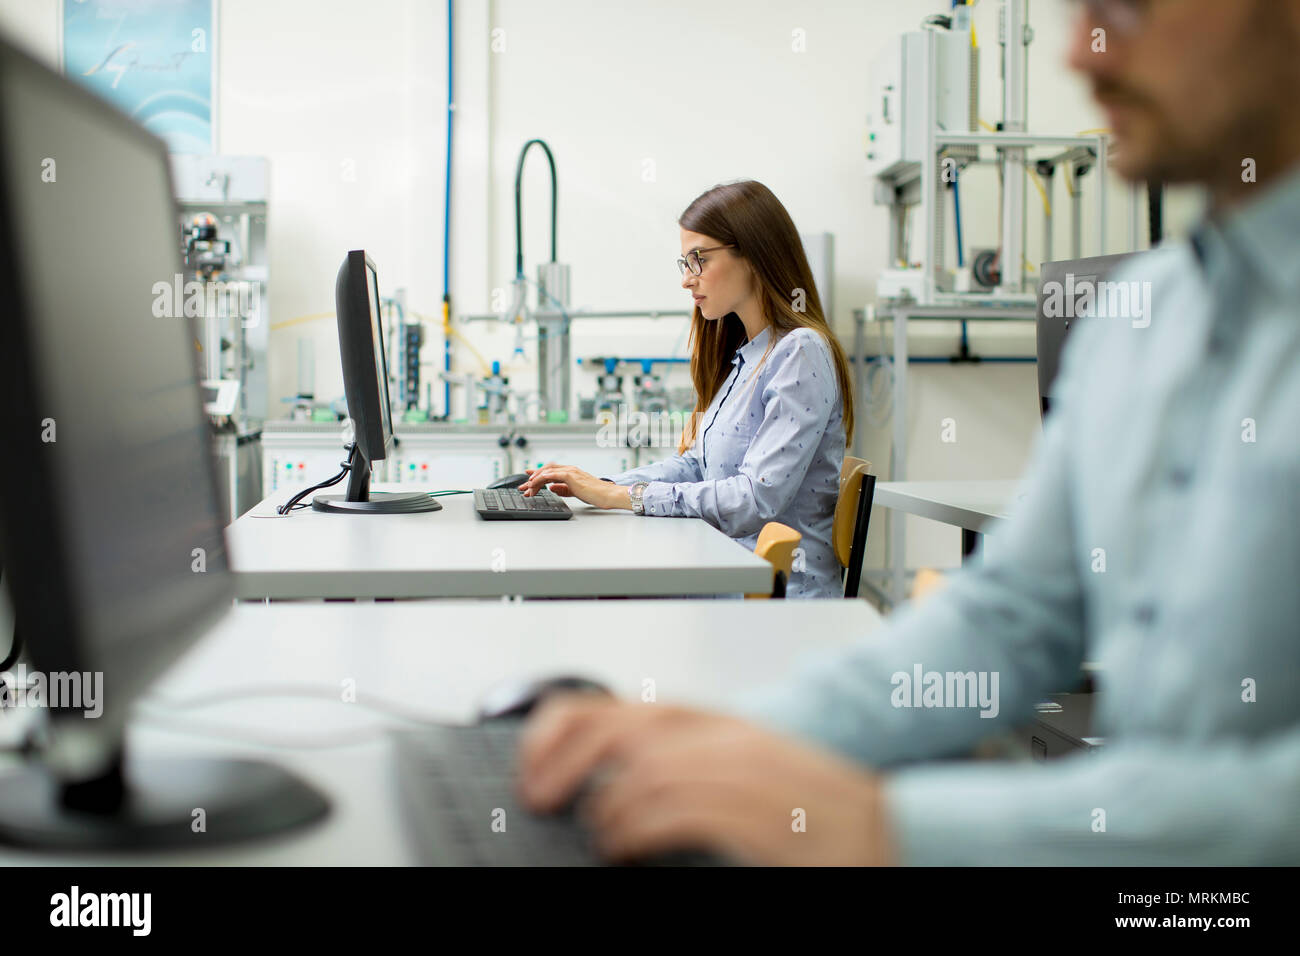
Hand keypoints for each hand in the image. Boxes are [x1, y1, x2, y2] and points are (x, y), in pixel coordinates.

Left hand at [517, 696, 894, 865]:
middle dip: (564, 758)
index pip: (622, 707)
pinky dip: (636, 830)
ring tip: (601, 835)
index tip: (531, 759)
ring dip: (606, 808)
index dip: (562, 726)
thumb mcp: (743, 770)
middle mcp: (728, 739)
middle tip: (539, 796)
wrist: (892, 832)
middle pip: (622, 727)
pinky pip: (677, 812)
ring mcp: (746, 773)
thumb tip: (611, 781)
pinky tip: (626, 847)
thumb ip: (685, 763)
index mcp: (720, 725)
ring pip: (644, 771)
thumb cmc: (817, 808)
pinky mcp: (760, 815)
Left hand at [519, 463, 629, 509]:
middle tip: (523, 486)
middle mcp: (569, 469)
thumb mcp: (576, 492)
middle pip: (546, 470)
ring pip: (547, 471)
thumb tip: (552, 488)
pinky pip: (552, 474)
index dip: (537, 474)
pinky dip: (542, 477)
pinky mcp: (571, 475)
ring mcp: (570, 471)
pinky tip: (535, 483)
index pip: (550, 471)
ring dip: (535, 479)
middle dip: (532, 477)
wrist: (607, 495)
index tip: (527, 478)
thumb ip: (563, 489)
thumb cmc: (596, 494)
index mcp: (571, 473)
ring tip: (527, 488)